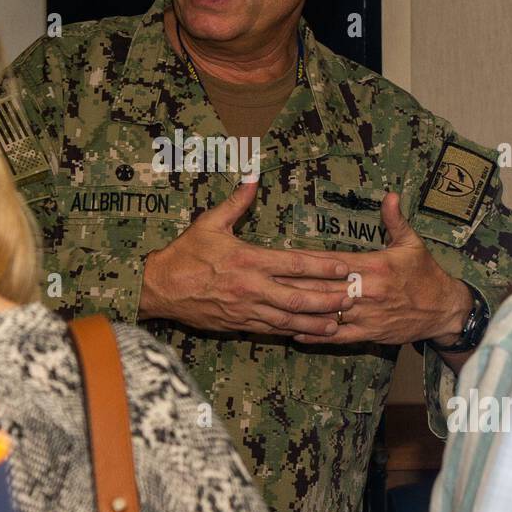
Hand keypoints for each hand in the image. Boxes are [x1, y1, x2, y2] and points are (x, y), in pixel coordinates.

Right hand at [138, 178, 355, 335]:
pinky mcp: (238, 324)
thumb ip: (236, 202)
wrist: (158, 288)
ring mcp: (245, 309)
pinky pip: (271, 331)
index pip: (294, 264)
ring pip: (288, 319)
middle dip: (328, 299)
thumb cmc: (184, 255)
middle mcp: (251, 287)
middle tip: (352, 298)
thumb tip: (252, 177)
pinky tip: (309, 334)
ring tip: (339, 323)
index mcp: (248, 259)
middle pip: (298, 296)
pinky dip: (293, 332)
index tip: (344, 268)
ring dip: (316, 321)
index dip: (322, 267)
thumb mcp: (209, 223)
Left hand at [285, 192, 472, 346]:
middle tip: (267, 282)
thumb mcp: (412, 244)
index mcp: (374, 267)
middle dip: (296, 285)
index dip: (308, 261)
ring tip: (274, 308)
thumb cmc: (426, 274)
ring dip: (301, 311)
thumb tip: (390, 195)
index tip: (284, 257)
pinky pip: (339, 337)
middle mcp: (368, 291)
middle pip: (324, 288)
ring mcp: (368, 315)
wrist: (445, 310)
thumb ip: (396, 220)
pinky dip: (317, 335)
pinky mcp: (370, 333)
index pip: (334, 263)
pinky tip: (296, 333)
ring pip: (328, 313)